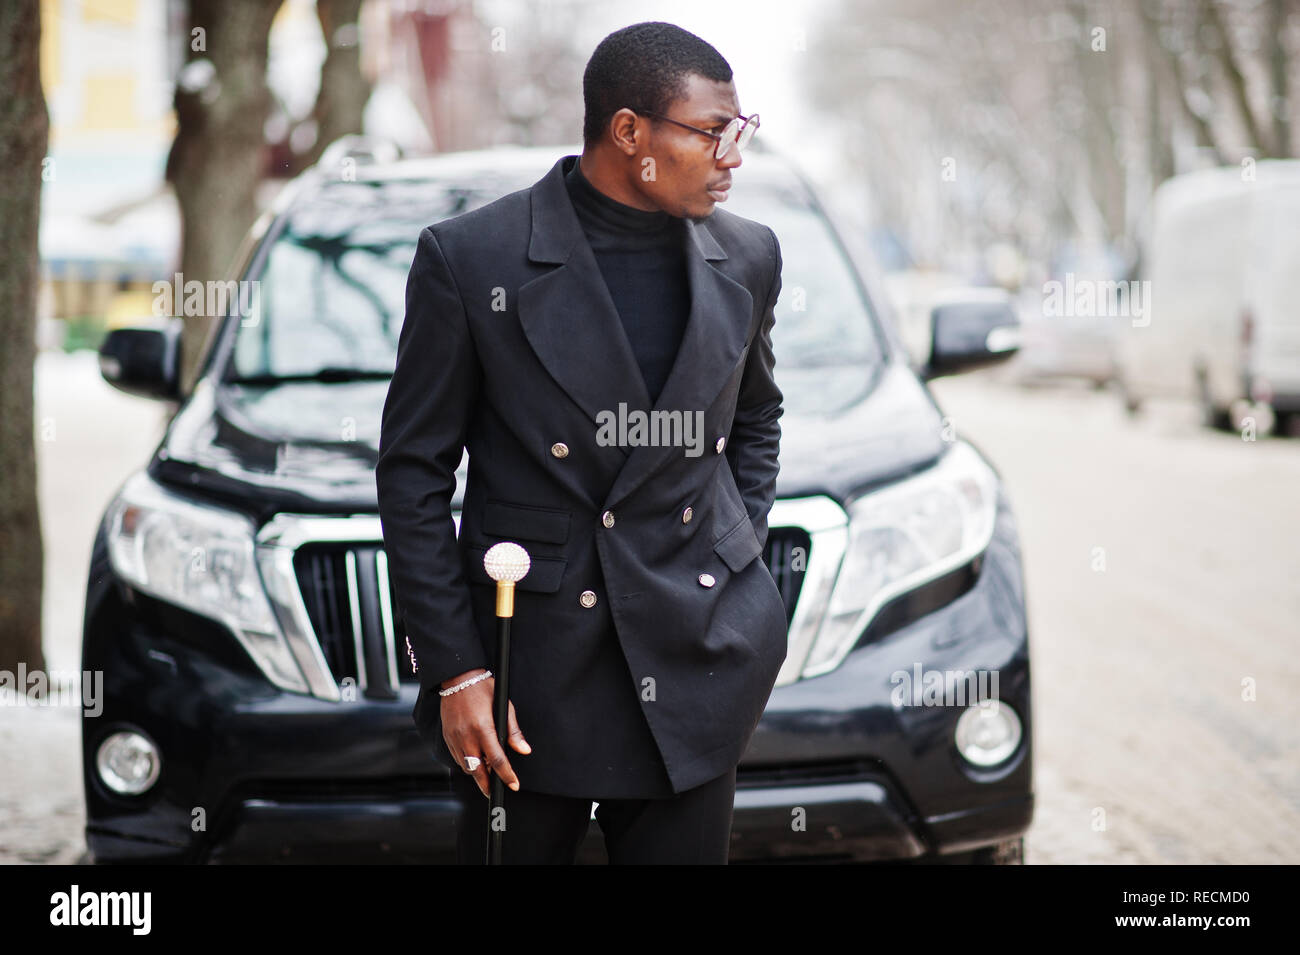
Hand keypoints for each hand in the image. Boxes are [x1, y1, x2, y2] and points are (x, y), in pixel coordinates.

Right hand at [440, 669, 530, 796]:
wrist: (457, 677)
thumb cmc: (483, 688)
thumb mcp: (503, 705)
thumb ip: (513, 730)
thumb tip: (524, 750)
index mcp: (483, 728)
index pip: (497, 760)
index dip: (506, 775)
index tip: (513, 785)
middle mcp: (467, 736)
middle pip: (477, 770)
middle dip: (487, 786)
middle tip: (495, 794)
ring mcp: (455, 737)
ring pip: (466, 766)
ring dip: (477, 774)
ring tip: (487, 777)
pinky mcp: (447, 736)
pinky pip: (457, 758)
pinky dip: (466, 764)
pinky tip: (474, 762)